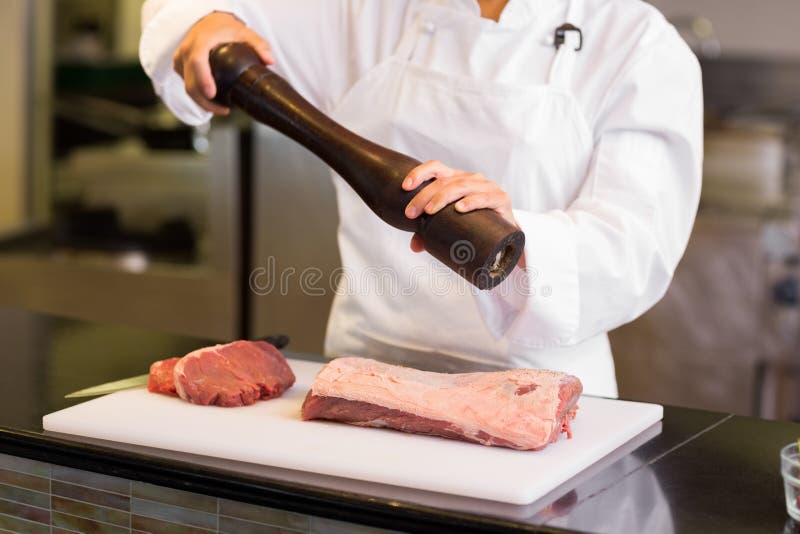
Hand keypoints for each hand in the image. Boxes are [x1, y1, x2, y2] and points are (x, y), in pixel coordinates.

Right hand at [173, 11, 274, 114]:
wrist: (208, 21)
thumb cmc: (224, 28)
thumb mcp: (244, 32)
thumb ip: (259, 45)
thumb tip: (269, 61)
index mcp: (201, 41)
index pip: (197, 61)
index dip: (203, 79)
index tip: (212, 94)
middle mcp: (187, 50)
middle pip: (190, 81)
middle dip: (205, 101)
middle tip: (224, 110)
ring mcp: (181, 59)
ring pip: (187, 86)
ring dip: (202, 102)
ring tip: (221, 109)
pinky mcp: (179, 66)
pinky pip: (186, 84)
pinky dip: (198, 96)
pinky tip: (212, 102)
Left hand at [402, 160, 517, 252]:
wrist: (506, 234)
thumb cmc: (475, 224)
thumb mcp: (450, 226)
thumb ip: (430, 234)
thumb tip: (414, 246)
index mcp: (455, 179)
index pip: (435, 168)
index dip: (419, 174)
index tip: (405, 188)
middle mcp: (470, 179)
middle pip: (444, 180)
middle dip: (424, 196)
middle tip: (411, 213)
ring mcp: (487, 187)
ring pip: (461, 186)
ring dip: (442, 198)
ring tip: (430, 212)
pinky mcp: (501, 199)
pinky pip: (485, 197)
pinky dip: (471, 202)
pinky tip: (460, 208)